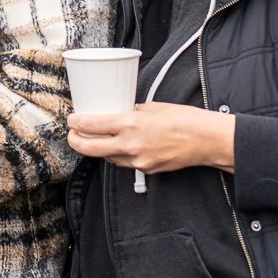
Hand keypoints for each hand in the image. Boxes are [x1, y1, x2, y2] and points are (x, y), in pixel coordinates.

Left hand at [67, 102, 235, 173]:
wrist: (206, 140)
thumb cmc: (184, 119)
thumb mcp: (151, 108)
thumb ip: (130, 113)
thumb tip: (116, 113)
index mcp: (130, 124)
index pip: (91, 126)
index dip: (76, 124)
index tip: (71, 120)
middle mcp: (130, 144)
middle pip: (90, 148)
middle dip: (75, 141)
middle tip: (72, 135)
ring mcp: (137, 160)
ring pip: (106, 157)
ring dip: (97, 149)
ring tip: (94, 139)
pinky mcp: (146, 170)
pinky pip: (124, 163)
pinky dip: (118, 155)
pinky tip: (120, 146)